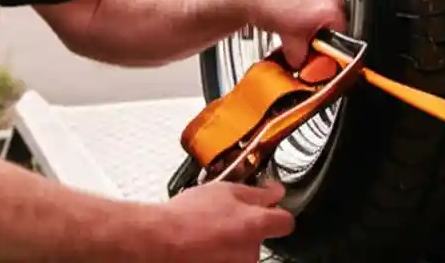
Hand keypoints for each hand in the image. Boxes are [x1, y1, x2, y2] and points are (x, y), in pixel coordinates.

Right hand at [159, 179, 294, 262]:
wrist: (159, 241)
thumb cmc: (187, 216)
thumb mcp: (225, 190)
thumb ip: (257, 193)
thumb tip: (276, 192)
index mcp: (257, 225)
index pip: (285, 222)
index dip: (276, 213)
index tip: (267, 207)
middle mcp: (252, 251)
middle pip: (258, 237)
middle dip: (245, 228)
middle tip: (221, 217)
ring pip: (240, 251)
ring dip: (229, 242)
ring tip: (205, 231)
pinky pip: (225, 259)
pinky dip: (216, 253)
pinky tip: (201, 245)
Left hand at [231, 0, 346, 67]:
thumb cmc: (271, 5)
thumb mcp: (291, 42)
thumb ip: (301, 56)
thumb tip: (301, 61)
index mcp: (332, 9)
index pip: (342, 36)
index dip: (329, 50)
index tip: (319, 55)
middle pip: (334, 22)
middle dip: (321, 36)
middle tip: (308, 45)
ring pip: (323, 10)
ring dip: (313, 22)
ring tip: (296, 31)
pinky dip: (305, 9)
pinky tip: (289, 17)